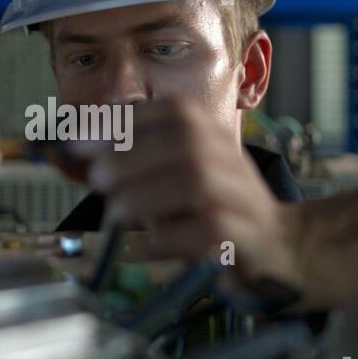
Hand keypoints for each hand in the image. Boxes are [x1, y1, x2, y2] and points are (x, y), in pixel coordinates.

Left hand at [77, 98, 298, 287]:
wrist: (279, 242)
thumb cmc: (213, 205)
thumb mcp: (176, 171)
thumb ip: (135, 157)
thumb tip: (78, 143)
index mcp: (212, 133)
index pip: (173, 111)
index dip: (124, 121)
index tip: (81, 141)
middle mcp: (230, 157)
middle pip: (185, 140)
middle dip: (131, 156)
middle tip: (97, 178)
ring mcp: (242, 196)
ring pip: (197, 181)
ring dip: (147, 195)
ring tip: (116, 213)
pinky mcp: (248, 236)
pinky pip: (210, 230)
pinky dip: (171, 237)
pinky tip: (145, 246)